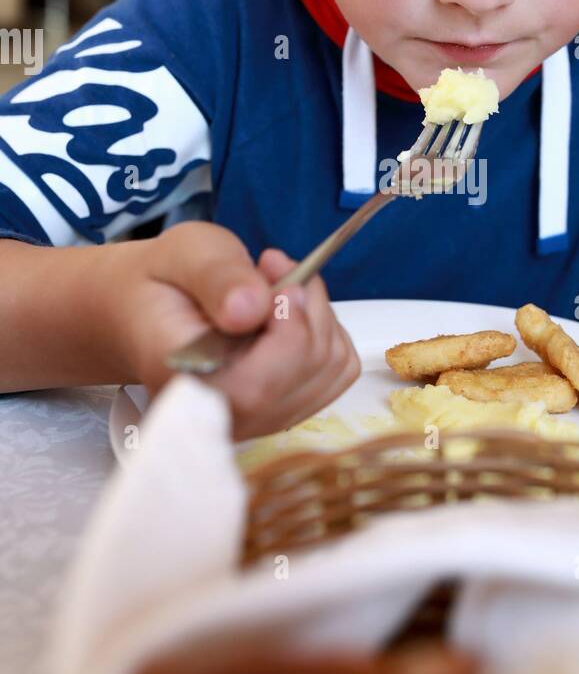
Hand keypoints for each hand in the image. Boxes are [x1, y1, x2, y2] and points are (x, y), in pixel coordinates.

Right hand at [105, 222, 360, 440]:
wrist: (146, 311)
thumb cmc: (162, 282)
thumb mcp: (181, 253)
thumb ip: (215, 276)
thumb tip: (251, 310)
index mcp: (185, 383)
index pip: (256, 387)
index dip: (289, 333)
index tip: (279, 279)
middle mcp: (223, 416)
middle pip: (304, 373)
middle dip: (307, 306)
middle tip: (271, 263)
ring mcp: (258, 420)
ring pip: (329, 368)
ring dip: (318, 313)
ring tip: (275, 283)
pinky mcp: (285, 409)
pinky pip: (337, 372)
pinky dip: (327, 330)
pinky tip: (290, 312)